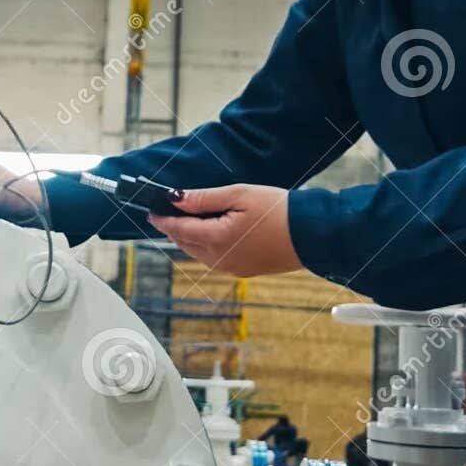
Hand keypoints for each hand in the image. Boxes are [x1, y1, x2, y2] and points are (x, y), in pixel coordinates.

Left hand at [147, 184, 303, 276]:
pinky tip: (210, 231)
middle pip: (184, 242)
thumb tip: (175, 199)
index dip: (162, 218)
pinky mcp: (242, 271)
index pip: (178, 228)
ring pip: (197, 252)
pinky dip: (204, 244)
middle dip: (173, 227)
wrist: (314, 234)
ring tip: (187, 217)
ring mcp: (230, 268)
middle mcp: (220, 259)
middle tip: (166, 211)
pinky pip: (212, 258)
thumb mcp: (240, 195)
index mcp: (217, 239)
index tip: (152, 209)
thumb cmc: (281, 211)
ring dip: (188, 236)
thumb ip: (204, 198)